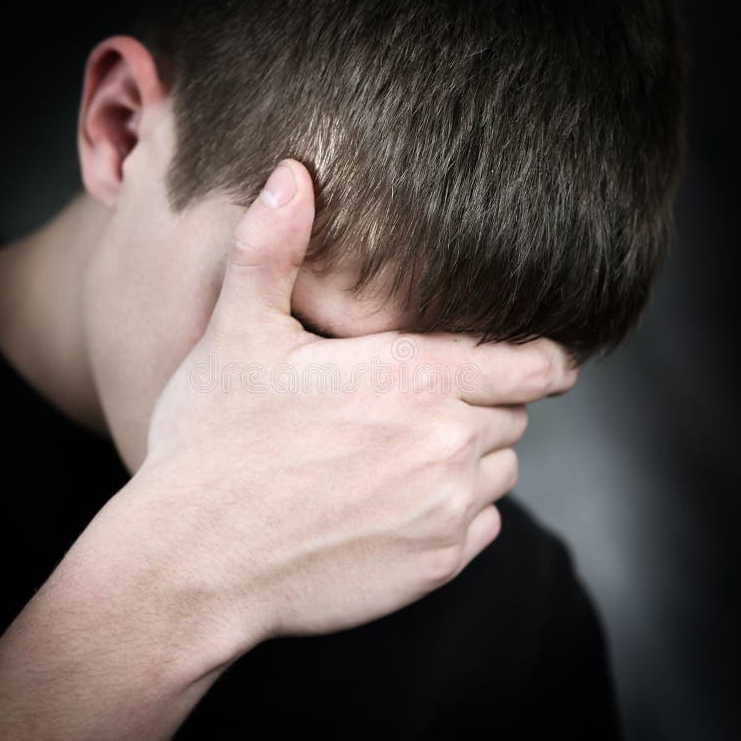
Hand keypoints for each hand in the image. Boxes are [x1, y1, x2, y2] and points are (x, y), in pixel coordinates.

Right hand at [113, 160, 578, 678]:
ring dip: (472, 456)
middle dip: (483, 402)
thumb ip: (270, 250)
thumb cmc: (213, 444)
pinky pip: (481, 525)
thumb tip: (291, 174)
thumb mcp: (236, 336)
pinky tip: (400, 503)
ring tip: (407, 452)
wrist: (194, 563)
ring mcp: (445, 511)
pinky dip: (458, 510)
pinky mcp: (434, 566)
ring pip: (501, 470)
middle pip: (514, 414)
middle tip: (425, 402)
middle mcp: (447, 445)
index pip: (533, 363)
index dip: (546, 357)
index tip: (543, 357)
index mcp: (413, 378)